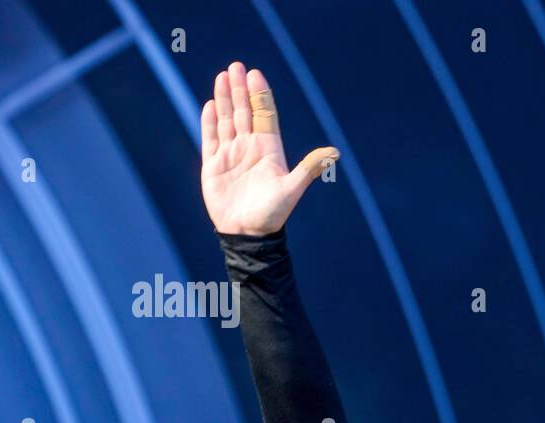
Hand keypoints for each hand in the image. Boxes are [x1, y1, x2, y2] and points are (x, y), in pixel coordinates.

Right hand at [200, 61, 338, 235]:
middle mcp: (251, 148)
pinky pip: (211, 137)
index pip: (265, 116)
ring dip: (225, 99)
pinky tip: (210, 105)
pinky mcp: (214, 165)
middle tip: (236, 66)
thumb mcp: (292, 189)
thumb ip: (309, 168)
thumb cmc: (272, 214)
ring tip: (222, 76)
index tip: (255, 75)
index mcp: (270, 150)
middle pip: (245, 112)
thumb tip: (334, 153)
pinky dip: (210, 121)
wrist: (247, 234)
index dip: (260, 95)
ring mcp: (232, 155)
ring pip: (228, 120)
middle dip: (240, 89)